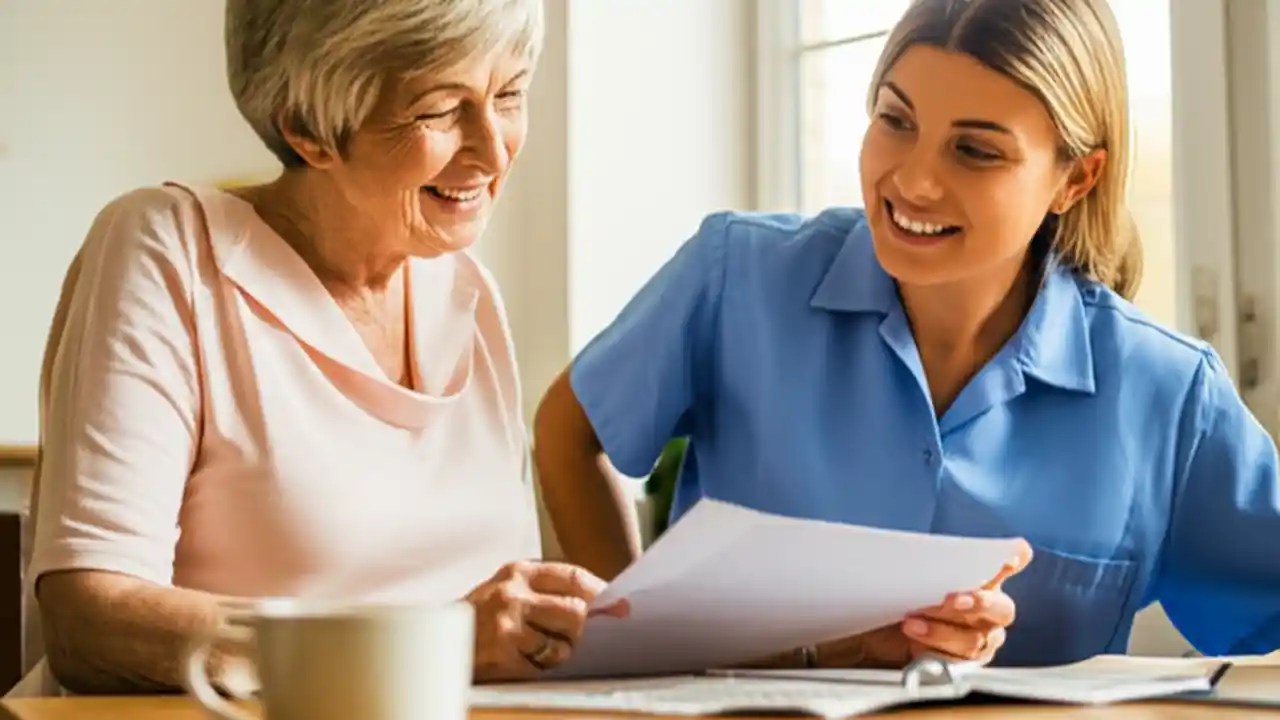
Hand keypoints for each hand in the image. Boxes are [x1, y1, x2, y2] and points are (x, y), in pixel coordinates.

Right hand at [466, 561, 627, 681]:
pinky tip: (522, 661)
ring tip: (539, 649)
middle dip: (582, 629)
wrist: (435, 642)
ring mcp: (507, 626)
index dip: (600, 592)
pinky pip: (543, 668)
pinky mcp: (503, 656)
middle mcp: (512, 594)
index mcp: (518, 571)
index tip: (618, 604)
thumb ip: (549, 591)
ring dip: (560, 653)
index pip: (573, 577)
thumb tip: (607, 604)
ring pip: (563, 644)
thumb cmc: (482, 616)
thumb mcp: (509, 590)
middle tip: (574, 636)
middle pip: (575, 612)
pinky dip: (540, 669)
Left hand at [816, 539, 1032, 667]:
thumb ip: (927, 565)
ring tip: (911, 622)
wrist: (880, 632)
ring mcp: (981, 639)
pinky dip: (934, 650)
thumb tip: (914, 550)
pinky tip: (913, 642)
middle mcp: (991, 611)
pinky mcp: (963, 664)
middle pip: (1001, 609)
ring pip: (975, 639)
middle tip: (954, 598)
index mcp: (985, 579)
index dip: (1013, 561)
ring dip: (941, 630)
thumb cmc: (903, 595)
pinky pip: (957, 662)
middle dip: (980, 603)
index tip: (1010, 558)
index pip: (1007, 566)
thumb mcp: (910, 575)